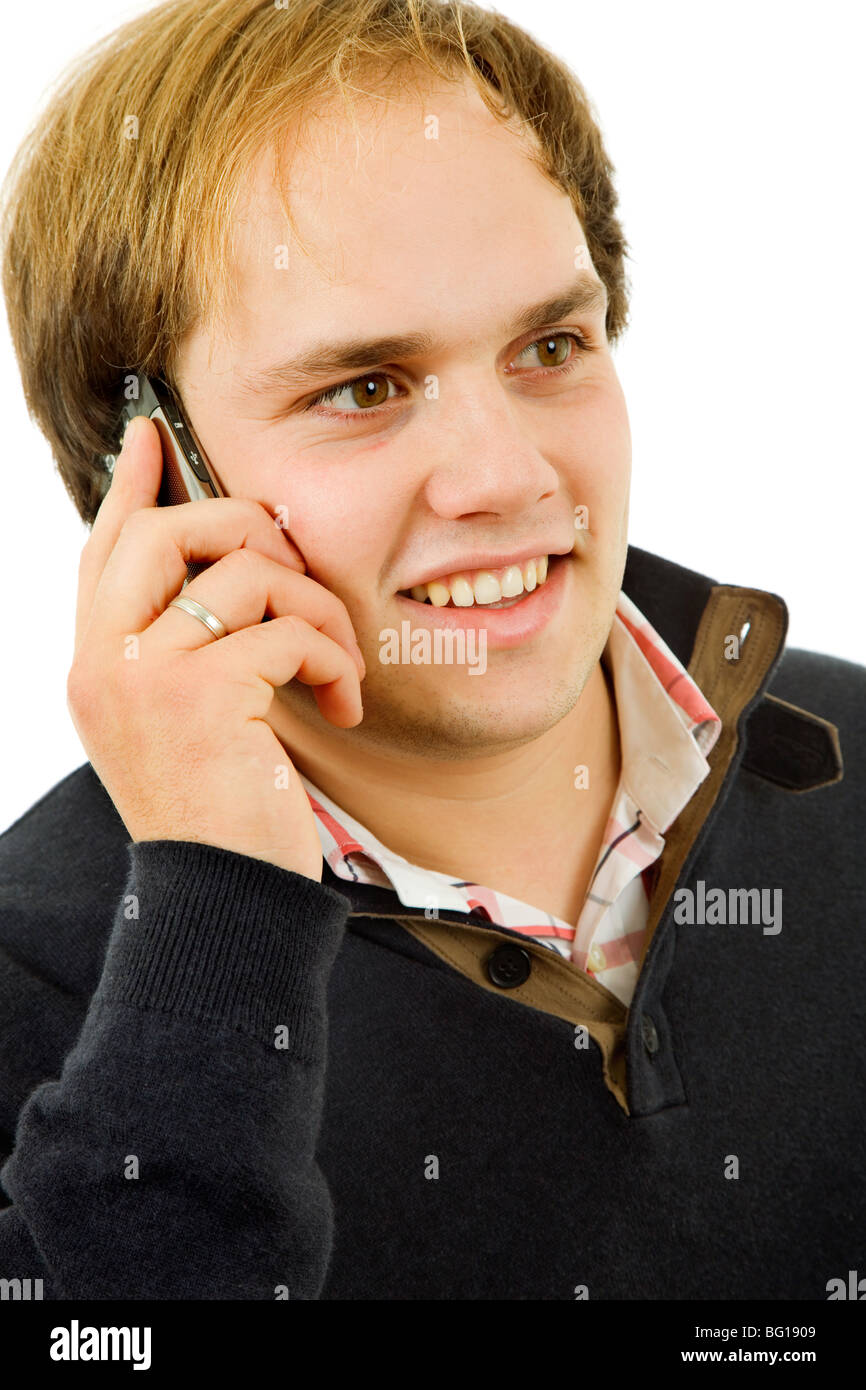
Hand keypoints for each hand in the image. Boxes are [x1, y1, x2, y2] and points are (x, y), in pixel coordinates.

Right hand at [67, 414, 364, 879]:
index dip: (129, 487)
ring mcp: (146, 677)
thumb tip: (228, 576)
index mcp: (95, 667)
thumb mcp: (187, 725)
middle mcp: (104, 664)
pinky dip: (333, 659)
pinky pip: (288, 630)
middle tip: (294, 565)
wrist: (226, 900)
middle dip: (245, 527)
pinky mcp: (203, 696)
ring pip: (247, 574)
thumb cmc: (221, 814)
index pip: (104, 552)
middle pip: (167, 532)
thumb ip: (185, 650)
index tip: (150, 435)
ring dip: (317, 610)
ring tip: (337, 666)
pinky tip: (343, 703)